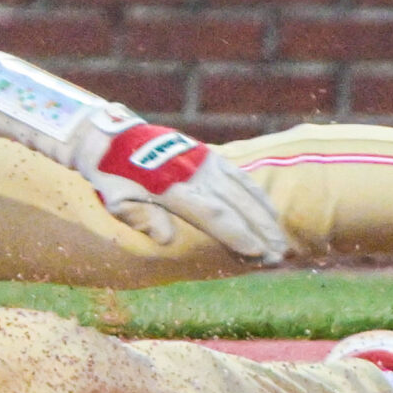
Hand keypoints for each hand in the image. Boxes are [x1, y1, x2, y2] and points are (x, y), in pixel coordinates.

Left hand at [75, 117, 290, 263]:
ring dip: (264, 216)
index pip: (212, 213)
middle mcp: (193, 172)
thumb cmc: (112, 176)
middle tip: (279, 255)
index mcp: (171, 186)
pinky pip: (239, 177)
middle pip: (235, 203)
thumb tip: (166, 239)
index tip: (257, 251)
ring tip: (281, 240)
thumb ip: (141, 218)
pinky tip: (270, 213)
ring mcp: (203, 161)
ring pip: (242, 190)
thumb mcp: (116, 199)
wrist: (111, 137)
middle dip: (260, 230)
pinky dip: (257, 195)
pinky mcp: (208, 155)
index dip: (237, 233)